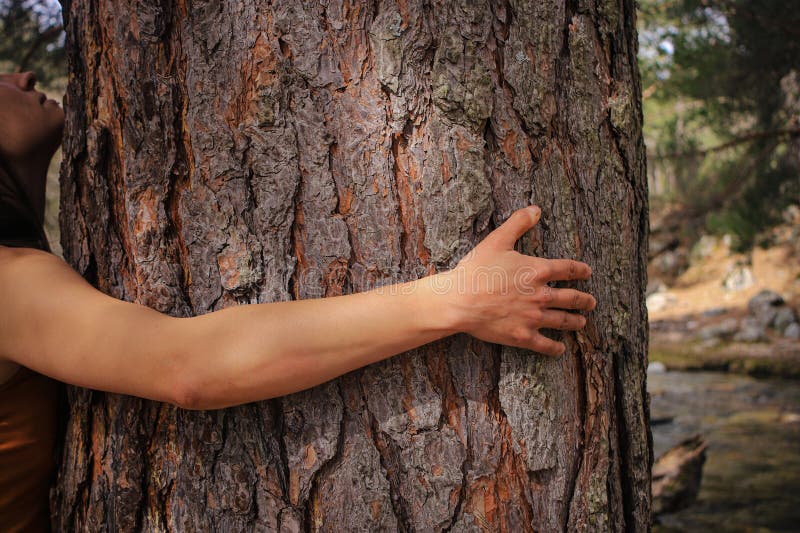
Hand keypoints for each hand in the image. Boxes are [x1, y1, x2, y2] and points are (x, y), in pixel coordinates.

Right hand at [439, 205, 595, 355]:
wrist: (460, 301)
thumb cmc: (477, 270)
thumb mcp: (497, 240)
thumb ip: (518, 223)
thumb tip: (535, 209)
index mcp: (537, 271)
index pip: (568, 269)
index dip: (580, 270)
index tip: (587, 273)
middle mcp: (541, 295)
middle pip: (571, 298)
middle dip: (584, 300)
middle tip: (592, 303)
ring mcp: (533, 318)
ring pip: (562, 321)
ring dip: (575, 322)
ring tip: (582, 323)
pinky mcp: (523, 336)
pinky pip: (545, 345)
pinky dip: (555, 348)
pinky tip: (560, 349)